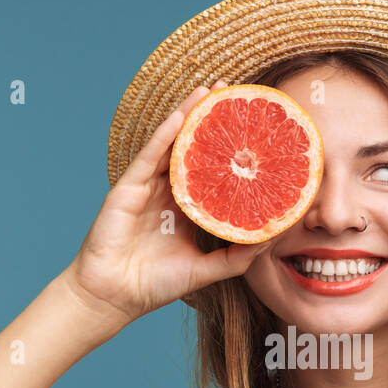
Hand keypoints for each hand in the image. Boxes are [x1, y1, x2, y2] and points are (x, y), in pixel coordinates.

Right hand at [63, 78, 275, 323]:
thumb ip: (237, 256)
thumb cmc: (155, 284)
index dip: (228, 149)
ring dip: (188, 115)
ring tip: (208, 90)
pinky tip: (181, 116)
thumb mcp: (207, 270)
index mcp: (186, 208)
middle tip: (232, 93)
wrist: (115, 297)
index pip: (211, 171)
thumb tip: (272, 238)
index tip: (251, 129)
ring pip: (171, 144)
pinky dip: (165, 136)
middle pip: (192, 149)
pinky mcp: (128, 188)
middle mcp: (167, 192)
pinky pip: (149, 157)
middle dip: (210, 120)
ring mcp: (147, 187)